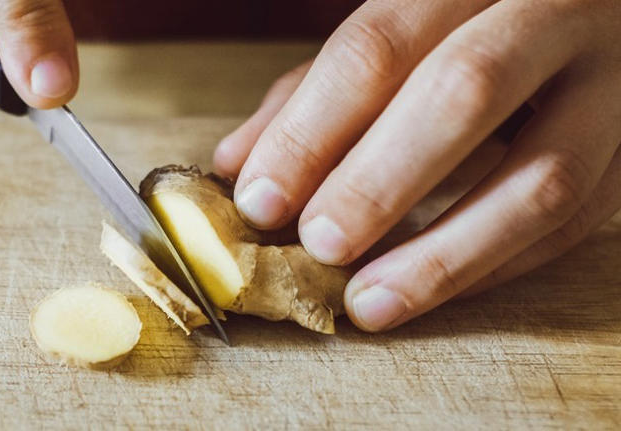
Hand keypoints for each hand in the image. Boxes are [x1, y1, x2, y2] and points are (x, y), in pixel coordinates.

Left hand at [213, 0, 620, 331]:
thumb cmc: (466, 29)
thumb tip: (238, 165)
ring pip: (543, 176)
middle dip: (379, 180)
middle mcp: (550, 14)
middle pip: (463, 93)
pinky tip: (431, 288)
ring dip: (445, 252)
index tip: (260, 199)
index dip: (312, 129)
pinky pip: (574, 223)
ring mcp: (609, 85)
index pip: (378, 48)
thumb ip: (313, 96)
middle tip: (320, 243)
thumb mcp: (392, 40)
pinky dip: (495, 266)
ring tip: (371, 300)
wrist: (587, 19)